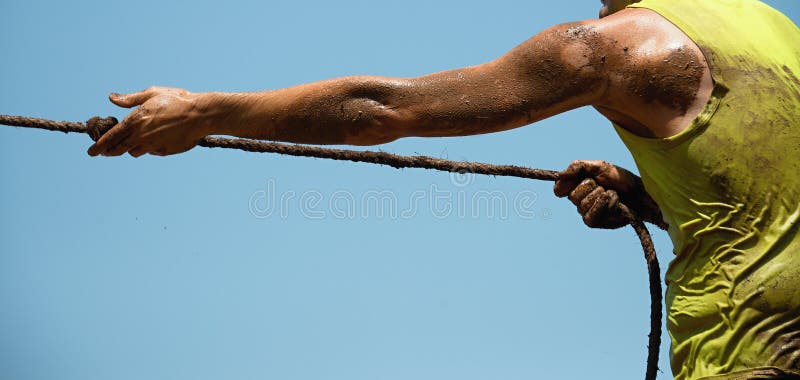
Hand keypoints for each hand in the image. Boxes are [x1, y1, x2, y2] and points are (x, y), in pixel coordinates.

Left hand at [87, 87, 214, 156]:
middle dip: (108, 151)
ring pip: (134, 152)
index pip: (111, 137)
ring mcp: (153, 145)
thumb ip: (130, 99)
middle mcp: (141, 136)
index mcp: (136, 120)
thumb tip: (111, 98)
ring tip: (132, 141)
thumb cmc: (177, 100)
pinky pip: (151, 152)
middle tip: (103, 151)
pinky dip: (148, 147)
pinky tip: (154, 138)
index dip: (99, 145)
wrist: (201, 115)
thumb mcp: (152, 93)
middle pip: (118, 149)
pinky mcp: (164, 152)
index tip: (91, 151)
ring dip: (130, 148)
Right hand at [553, 160, 663, 228]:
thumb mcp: (599, 166)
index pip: (558, 190)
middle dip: (590, 186)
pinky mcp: (595, 222)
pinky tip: (615, 202)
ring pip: (582, 206)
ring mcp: (586, 212)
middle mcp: (579, 201)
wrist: (640, 192)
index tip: (581, 178)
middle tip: (603, 185)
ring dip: (601, 195)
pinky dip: (606, 205)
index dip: (566, 185)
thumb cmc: (621, 179)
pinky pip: (590, 216)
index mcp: (576, 186)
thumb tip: (559, 175)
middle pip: (571, 196)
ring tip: (611, 193)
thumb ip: (577, 167)